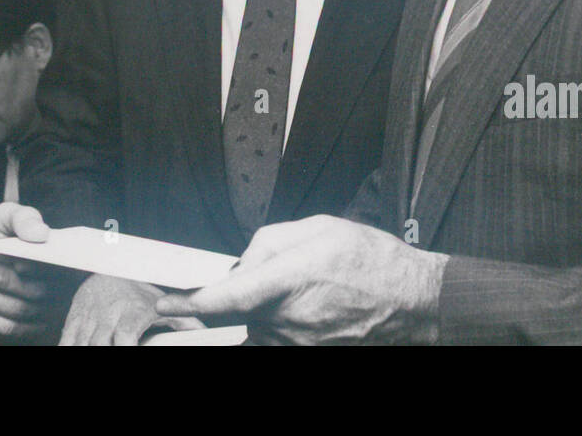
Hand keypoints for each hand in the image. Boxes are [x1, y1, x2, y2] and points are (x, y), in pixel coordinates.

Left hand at [0, 202, 54, 339]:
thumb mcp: (7, 215)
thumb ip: (23, 218)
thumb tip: (40, 234)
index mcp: (59, 257)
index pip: (60, 268)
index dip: (39, 267)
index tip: (18, 262)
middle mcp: (57, 286)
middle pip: (33, 292)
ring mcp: (42, 310)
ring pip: (17, 311)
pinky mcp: (24, 327)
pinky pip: (7, 327)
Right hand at [60, 273, 205, 345]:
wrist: (109, 270)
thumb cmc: (139, 294)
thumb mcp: (161, 305)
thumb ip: (183, 321)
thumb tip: (206, 334)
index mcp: (132, 313)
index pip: (126, 335)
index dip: (125, 348)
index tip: (128, 351)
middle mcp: (110, 315)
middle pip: (100, 344)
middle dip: (104, 353)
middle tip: (113, 356)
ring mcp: (90, 318)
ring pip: (82, 344)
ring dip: (87, 352)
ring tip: (94, 356)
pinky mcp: (74, 320)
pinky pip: (66, 340)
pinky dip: (68, 348)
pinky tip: (74, 350)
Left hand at [155, 215, 447, 344]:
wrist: (414, 302)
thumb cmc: (373, 261)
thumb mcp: (320, 227)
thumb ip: (270, 240)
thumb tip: (243, 261)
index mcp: (290, 281)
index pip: (226, 297)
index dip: (190, 301)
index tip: (167, 300)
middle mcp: (289, 320)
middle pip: (240, 309)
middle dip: (241, 291)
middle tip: (271, 275)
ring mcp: (297, 343)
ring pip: (258, 324)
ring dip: (265, 307)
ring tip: (308, 288)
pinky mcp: (307, 353)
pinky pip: (277, 336)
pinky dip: (279, 322)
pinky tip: (308, 305)